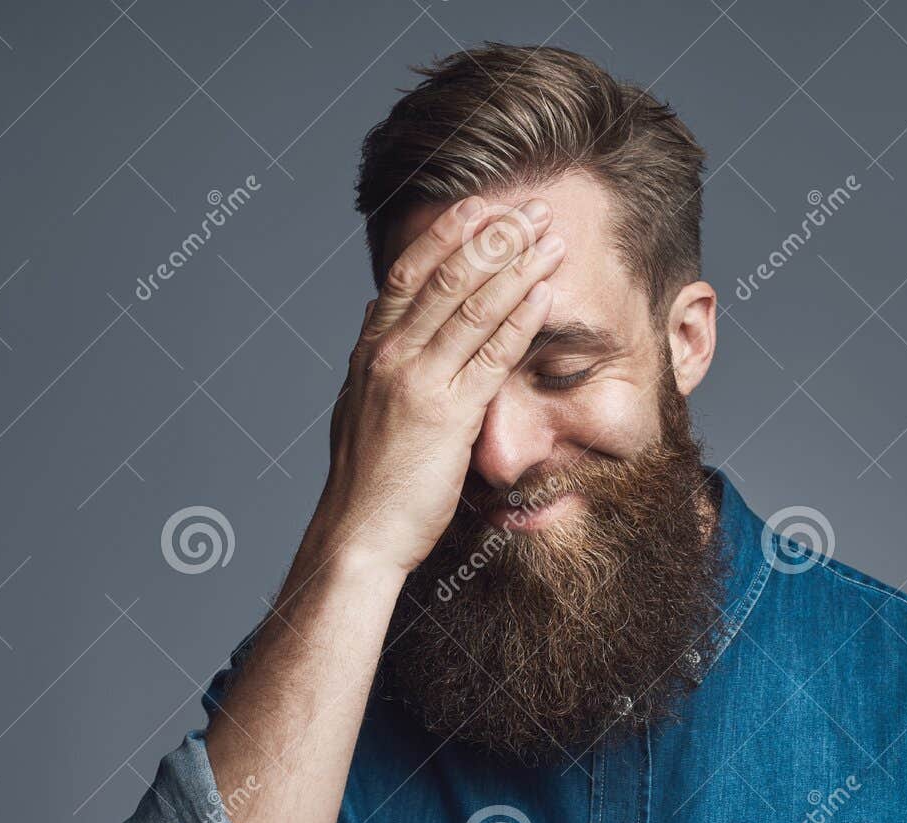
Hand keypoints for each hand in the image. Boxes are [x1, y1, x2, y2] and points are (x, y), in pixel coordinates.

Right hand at [314, 195, 562, 573]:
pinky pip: (490, 354)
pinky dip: (519, 318)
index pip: (408, 274)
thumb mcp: (359, 407)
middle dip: (491, 236)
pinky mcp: (446, 414)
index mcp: (371, 352)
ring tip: (548, 235)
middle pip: (444, 277)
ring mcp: (417, 381)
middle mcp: (390, 356)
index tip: (479, 205)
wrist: (359, 533)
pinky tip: (544, 292)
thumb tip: (373, 314)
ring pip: (470, 306)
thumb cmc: (368, 481)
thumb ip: (372, 359)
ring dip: (515, 265)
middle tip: (529, 206)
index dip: (445, 234)